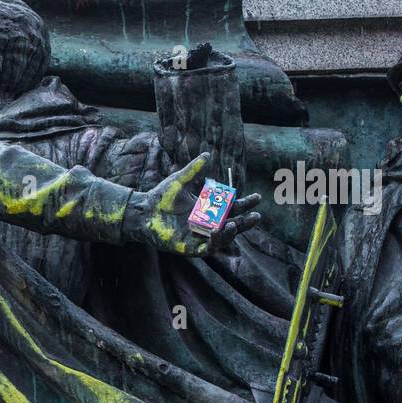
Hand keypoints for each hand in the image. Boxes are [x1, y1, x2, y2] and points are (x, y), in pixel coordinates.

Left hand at [124, 153, 261, 255]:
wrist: (143, 211)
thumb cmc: (161, 197)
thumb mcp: (180, 181)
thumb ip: (193, 170)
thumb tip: (207, 154)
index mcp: (208, 209)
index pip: (232, 208)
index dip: (246, 204)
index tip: (257, 197)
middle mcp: (207, 224)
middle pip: (233, 225)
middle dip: (246, 222)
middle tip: (257, 215)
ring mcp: (200, 237)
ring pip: (223, 238)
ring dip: (232, 232)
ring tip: (236, 223)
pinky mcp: (191, 248)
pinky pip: (208, 248)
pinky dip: (216, 241)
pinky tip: (220, 230)